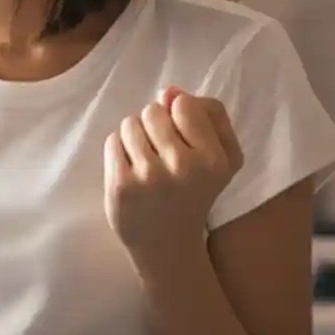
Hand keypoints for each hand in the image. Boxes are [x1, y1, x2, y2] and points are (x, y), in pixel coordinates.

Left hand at [104, 86, 243, 260]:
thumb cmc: (196, 192)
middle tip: (160, 153)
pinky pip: (112, 142)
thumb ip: (208, 115)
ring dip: (134, 137)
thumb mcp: (223, 157)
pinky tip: (130, 172)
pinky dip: (118, 152)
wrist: (167, 244)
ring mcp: (149, 177)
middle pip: (152, 111)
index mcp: (214, 159)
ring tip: (145, 162)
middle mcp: (184, 167)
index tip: (181, 138)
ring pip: (129, 124)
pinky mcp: (121, 185)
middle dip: (153, 126)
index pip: (184, 104)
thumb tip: (169, 91)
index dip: (177, 115)